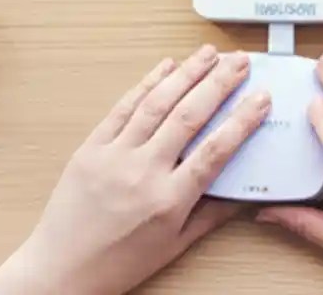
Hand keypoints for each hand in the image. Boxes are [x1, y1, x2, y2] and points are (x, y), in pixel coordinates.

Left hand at [0, 45, 269, 294]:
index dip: (242, 120)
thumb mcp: (174, 246)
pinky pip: (122, 108)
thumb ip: (211, 215)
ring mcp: (113, 156)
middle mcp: (142, 172)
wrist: (61, 268)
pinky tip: (165, 68)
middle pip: (189, 116)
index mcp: (168, 200)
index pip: (215, 150)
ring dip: (186, 73)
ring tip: (209, 54)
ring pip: (156, 104)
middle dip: (219, 83)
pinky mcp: (90, 148)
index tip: (261, 98)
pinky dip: (146, 84)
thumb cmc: (118, 263)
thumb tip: (243, 193)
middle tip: (239, 62)